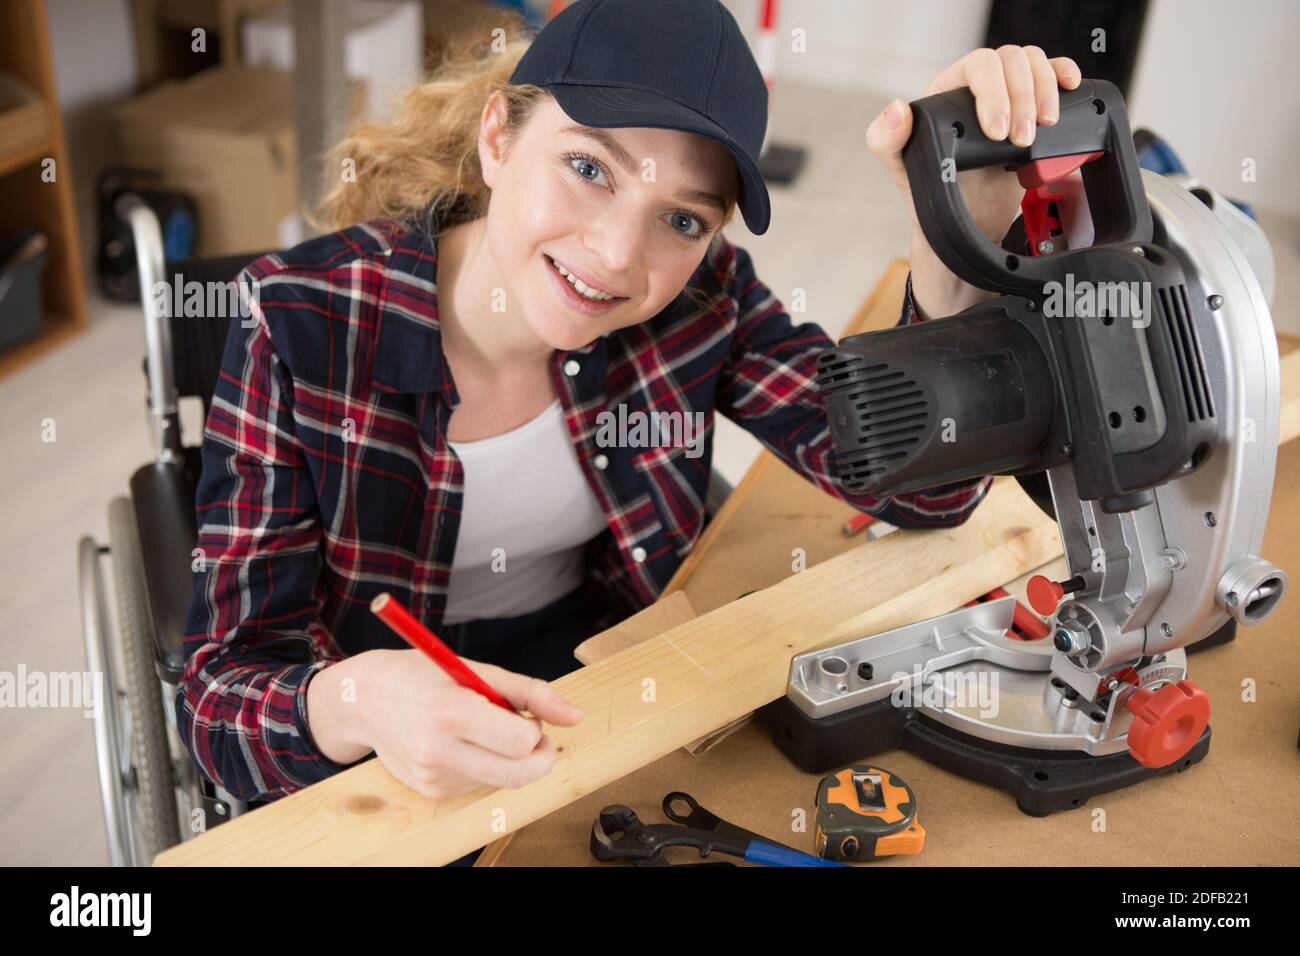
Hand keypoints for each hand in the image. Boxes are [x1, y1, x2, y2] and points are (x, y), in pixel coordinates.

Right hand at [307, 648, 583, 798]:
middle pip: (519, 774)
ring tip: (480, 726)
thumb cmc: (422, 675)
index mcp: (451, 711)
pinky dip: (483, 764)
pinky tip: (460, 742)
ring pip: (501, 779)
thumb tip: (576, 716)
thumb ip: (531, 693)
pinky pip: (479, 783)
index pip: (521, 742)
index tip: (530, 716)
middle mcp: (438, 750)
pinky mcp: (431, 792)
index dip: (537, 730)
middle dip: (537, 756)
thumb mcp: (478, 671)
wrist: (362, 699)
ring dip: (506, 757)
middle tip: (529, 733)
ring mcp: (433, 777)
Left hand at [866, 46, 1080, 318]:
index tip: (997, 132)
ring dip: (1045, 92)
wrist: (966, 222)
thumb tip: (897, 109)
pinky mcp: (1033, 107)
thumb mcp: (903, 170)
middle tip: (1022, 139)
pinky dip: (1065, 75)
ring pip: (1035, 63)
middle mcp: (978, 87)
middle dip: (1024, 97)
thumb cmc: (933, 194)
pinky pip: (1053, 74)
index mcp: (946, 92)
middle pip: (1012, 60)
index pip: (978, 66)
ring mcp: (1008, 95)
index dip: (994, 91)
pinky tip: (1069, 88)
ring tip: (1043, 129)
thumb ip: (886, 141)